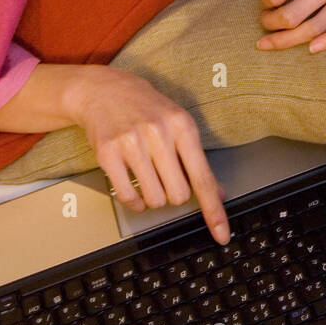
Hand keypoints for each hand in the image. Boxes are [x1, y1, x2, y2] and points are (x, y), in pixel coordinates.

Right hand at [63, 67, 229, 243]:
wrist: (103, 89)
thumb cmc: (145, 108)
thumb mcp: (178, 123)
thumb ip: (197, 159)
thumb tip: (218, 193)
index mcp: (182, 125)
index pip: (203, 178)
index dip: (214, 211)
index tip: (221, 235)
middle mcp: (158, 132)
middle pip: (179, 194)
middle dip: (175, 195)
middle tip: (166, 179)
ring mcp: (132, 142)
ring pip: (155, 199)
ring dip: (154, 198)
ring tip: (149, 178)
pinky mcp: (108, 153)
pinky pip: (129, 196)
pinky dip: (135, 202)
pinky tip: (135, 190)